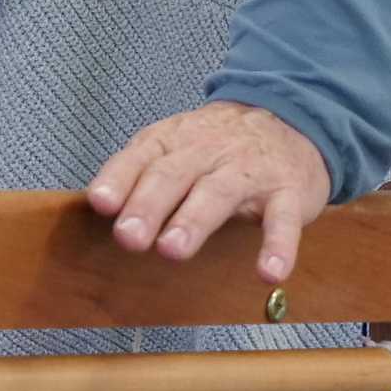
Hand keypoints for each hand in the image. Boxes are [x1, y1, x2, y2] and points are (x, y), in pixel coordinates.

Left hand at [87, 102, 330, 283]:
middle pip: (172, 176)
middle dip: (148, 206)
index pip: (139, 159)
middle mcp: (207, 152)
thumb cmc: (215, 147)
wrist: (290, 118)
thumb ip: (136, 176)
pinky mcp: (288, 191)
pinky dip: (278, 247)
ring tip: (172, 250)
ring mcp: (248, 171)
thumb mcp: (173, 150)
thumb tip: (100, 210)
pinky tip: (270, 273)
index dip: (118, 180)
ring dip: (193, 221)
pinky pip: (283, 220)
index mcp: (171, 143)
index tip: (101, 203)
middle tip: (129, 238)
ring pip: (218, 193)